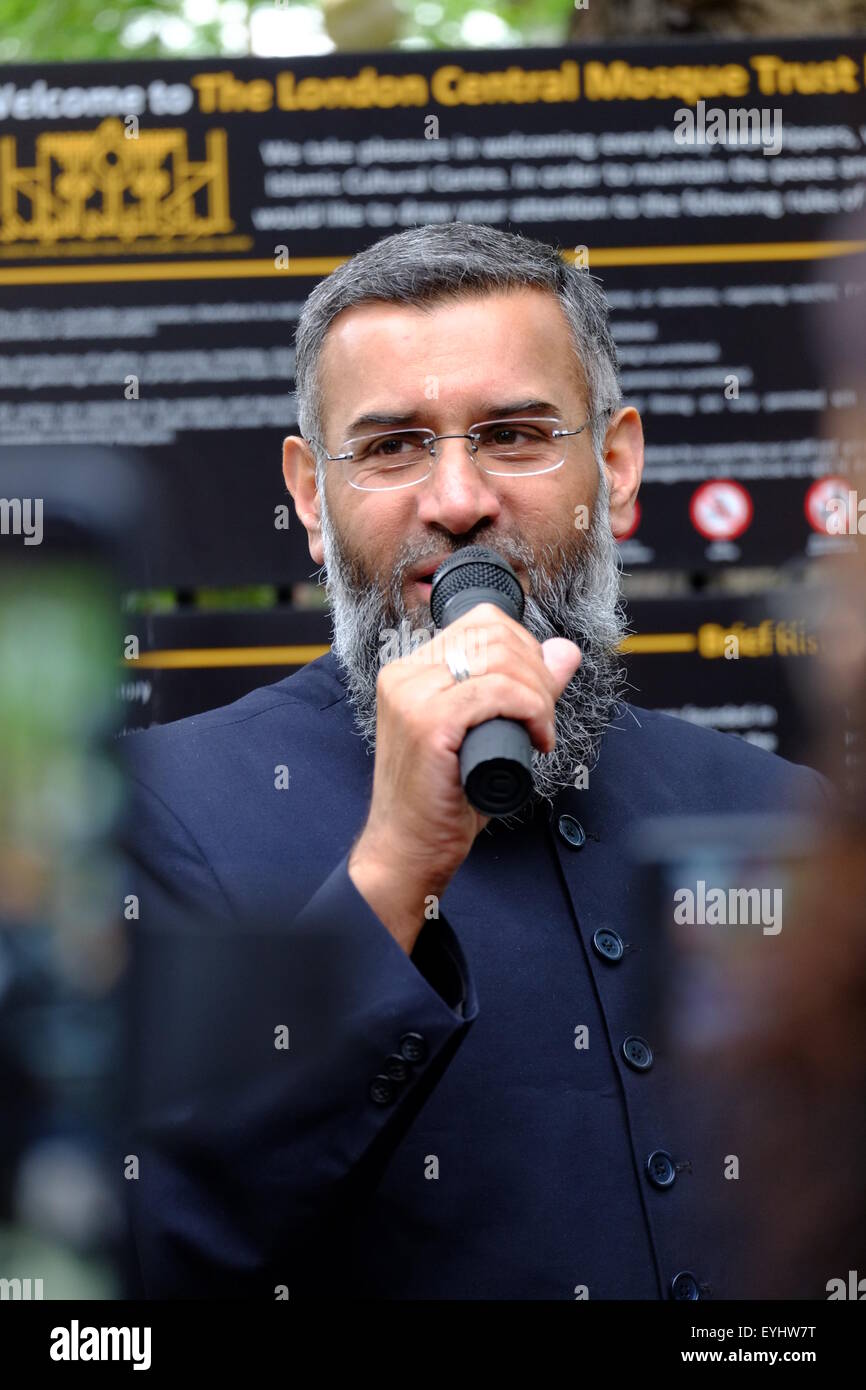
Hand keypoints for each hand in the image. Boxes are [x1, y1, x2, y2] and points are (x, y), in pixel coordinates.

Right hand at [348, 603, 581, 952]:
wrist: (409, 849)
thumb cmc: (443, 799)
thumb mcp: (488, 732)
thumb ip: (524, 689)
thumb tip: (563, 651)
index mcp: (410, 670)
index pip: (482, 622)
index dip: (525, 649)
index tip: (538, 692)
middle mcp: (405, 674)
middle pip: (495, 635)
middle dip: (537, 673)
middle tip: (544, 717)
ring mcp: (412, 695)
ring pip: (500, 660)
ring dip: (538, 695)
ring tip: (540, 732)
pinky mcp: (427, 723)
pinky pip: (497, 691)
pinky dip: (531, 709)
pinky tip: (536, 738)